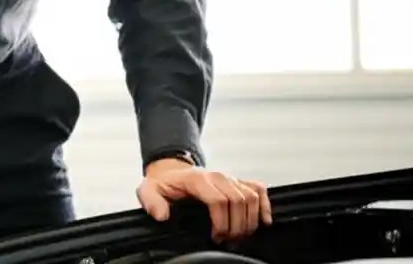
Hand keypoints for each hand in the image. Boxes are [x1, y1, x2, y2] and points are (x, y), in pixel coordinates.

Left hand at [137, 157, 272, 242]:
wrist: (170, 171)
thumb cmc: (162, 183)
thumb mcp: (148, 190)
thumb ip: (151, 202)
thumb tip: (161, 216)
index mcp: (196, 179)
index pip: (219, 200)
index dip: (222, 223)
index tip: (217, 238)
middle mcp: (217, 176)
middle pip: (239, 201)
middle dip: (236, 226)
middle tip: (228, 241)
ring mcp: (229, 178)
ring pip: (251, 197)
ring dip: (250, 220)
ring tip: (239, 236)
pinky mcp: (237, 181)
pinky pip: (259, 189)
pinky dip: (265, 205)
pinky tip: (264, 222)